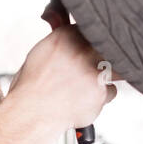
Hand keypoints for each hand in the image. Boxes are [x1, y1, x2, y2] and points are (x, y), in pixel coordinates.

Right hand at [0, 25, 121, 143]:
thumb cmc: (30, 88)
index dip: (89, 41)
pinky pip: (111, 91)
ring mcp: (93, 71)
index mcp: (64, 37)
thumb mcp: (39, 54)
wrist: (30, 114)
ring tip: (83, 86)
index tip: (85, 50)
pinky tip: (84, 100)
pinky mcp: (101, 92)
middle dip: (99, 58)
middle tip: (87, 69)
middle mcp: (81, 51)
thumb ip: (59, 41)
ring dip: (103, 77)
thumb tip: (68, 29)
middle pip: (105, 47)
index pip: (89, 29)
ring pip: (112, 69)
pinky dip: (101, 97)